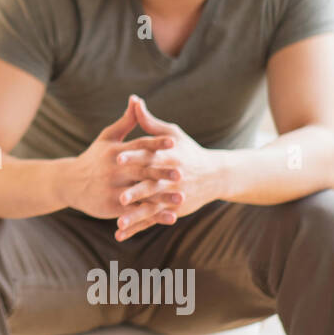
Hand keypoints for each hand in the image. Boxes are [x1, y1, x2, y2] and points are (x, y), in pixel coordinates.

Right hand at [63, 94, 185, 223]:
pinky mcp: (112, 207)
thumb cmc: (94, 158)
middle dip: (161, 172)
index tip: (173, 142)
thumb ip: (126, 121)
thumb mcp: (107, 137)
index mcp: (114, 151)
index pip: (138, 146)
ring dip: (161, 197)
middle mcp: (113, 170)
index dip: (155, 144)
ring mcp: (112, 189)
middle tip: (181, 173)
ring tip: (181, 199)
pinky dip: (153, 216)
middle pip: (140, 170)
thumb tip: (137, 99)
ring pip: (140, 193)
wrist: (69, 183)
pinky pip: (136, 212)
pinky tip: (171, 217)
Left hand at [112, 95, 221, 240]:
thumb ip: (149, 121)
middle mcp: (170, 179)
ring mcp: (172, 197)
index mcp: (168, 157)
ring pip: (151, 207)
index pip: (148, 156)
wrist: (217, 176)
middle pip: (151, 185)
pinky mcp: (171, 210)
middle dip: (137, 191)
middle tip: (121, 196)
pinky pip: (151, 220)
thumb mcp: (172, 133)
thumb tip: (133, 100)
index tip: (116, 157)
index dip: (133, 156)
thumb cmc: (189, 150)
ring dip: (136, 216)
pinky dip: (137, 228)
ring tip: (119, 222)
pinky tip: (120, 234)